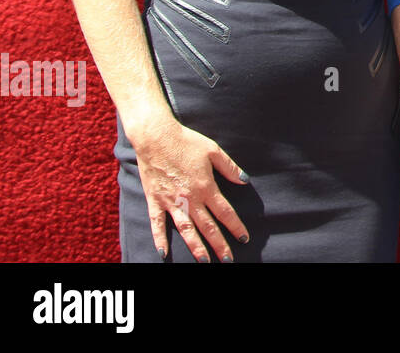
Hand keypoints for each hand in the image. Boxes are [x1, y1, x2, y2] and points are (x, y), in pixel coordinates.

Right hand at [130, 116, 249, 261]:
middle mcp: (190, 198)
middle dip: (220, 245)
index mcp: (206, 187)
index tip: (244, 238)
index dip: (236, 226)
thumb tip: (245, 181)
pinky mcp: (155, 200)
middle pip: (208, 226)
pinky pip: (157, 224)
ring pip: (186, 230)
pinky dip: (159, 239)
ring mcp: (171, 202)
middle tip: (229, 260)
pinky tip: (163, 254)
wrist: (156, 137)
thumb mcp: (213, 150)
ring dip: (196, 247)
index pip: (225, 212)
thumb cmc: (186, 142)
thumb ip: (230, 168)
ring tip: (205, 261)